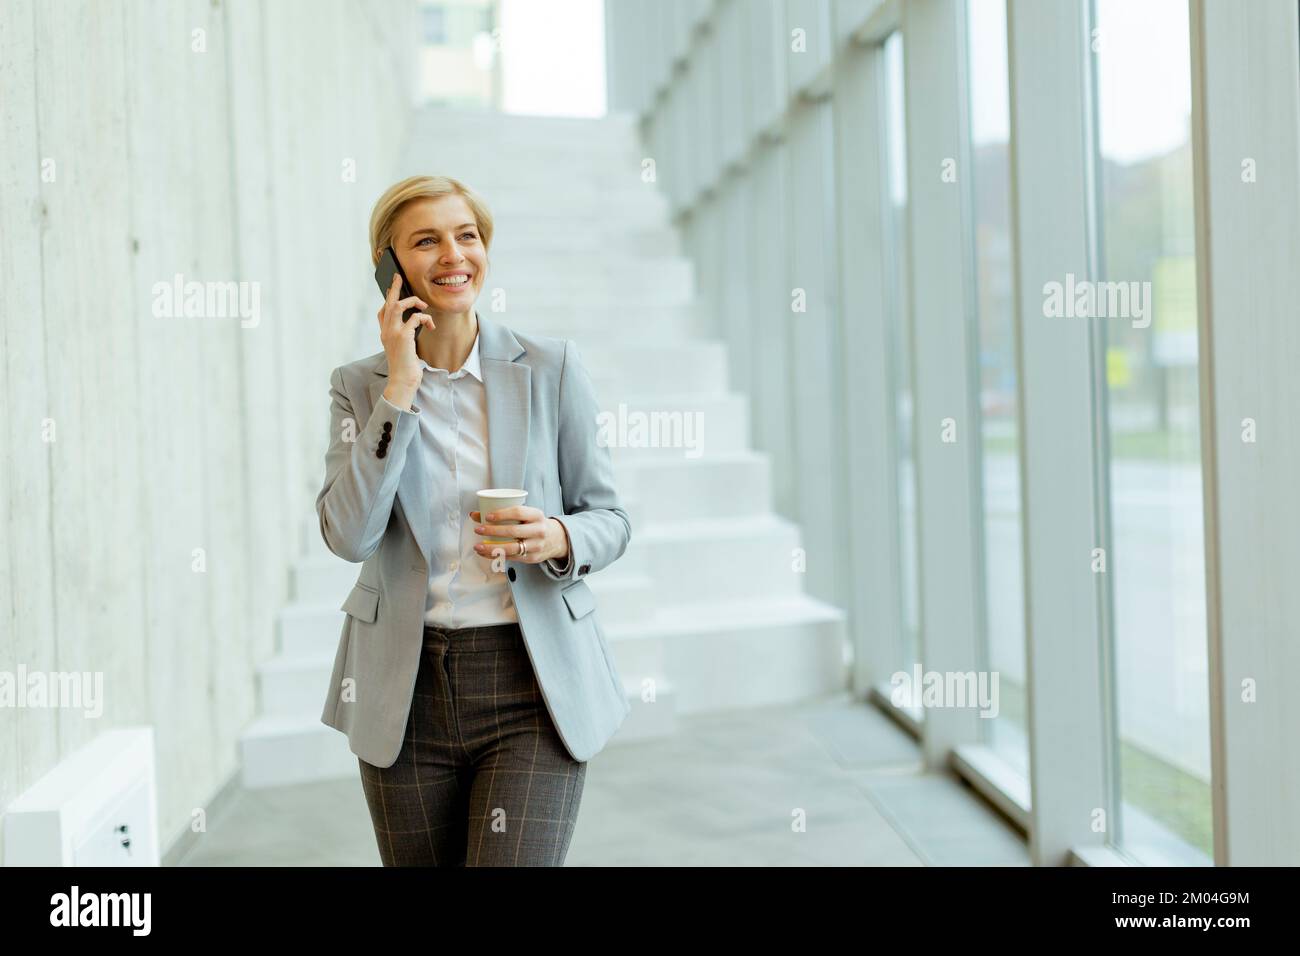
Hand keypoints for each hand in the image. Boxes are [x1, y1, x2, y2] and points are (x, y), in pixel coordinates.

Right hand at [378, 271, 433, 394]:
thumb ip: (405, 335)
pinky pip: (414, 318)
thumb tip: (414, 322)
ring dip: (413, 301)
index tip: (392, 289)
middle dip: (394, 288)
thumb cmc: (405, 367)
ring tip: (423, 305)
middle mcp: (386, 331)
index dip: (387, 299)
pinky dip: (424, 318)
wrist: (403, 381)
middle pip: (388, 303)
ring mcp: (393, 333)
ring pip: (398, 306)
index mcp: (385, 334)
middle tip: (398, 277)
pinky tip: (430, 325)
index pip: (382, 312)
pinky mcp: (403, 337)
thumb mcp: (403, 348)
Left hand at [470, 506, 569, 564]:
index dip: (501, 514)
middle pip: (513, 531)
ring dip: (492, 548)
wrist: (556, 539)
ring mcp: (536, 546)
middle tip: (478, 529)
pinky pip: (511, 558)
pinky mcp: (531, 558)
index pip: (518, 512)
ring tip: (478, 546)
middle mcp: (538, 530)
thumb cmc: (534, 524)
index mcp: (536, 515)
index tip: (487, 516)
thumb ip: (504, 513)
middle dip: (493, 531)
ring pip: (511, 548)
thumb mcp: (526, 515)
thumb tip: (475, 514)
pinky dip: (496, 556)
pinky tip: (485, 553)